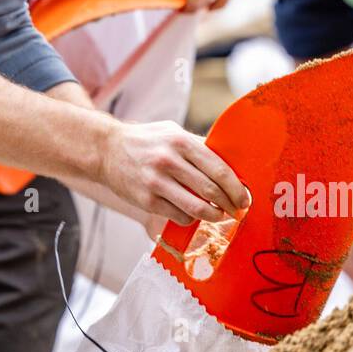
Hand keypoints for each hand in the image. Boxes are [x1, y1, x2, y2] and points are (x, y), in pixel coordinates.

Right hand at [100, 118, 248, 225]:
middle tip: (237, 210)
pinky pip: (179, 216)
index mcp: (180, 141)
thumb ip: (199, 146)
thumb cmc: (146, 141)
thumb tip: (231, 166)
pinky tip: (193, 214)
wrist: (107, 150)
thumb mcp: (172, 132)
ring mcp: (156, 182)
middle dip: (230, 204)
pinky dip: (191, 219)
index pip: (219, 170)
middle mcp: (169, 161)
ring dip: (214, 216)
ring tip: (219, 215)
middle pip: (212, 191)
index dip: (237, 188)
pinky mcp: (147, 200)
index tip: (245, 198)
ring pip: (197, 208)